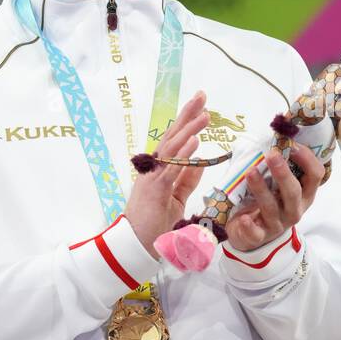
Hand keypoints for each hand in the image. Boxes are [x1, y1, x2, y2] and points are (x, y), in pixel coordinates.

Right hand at [125, 92, 208, 257]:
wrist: (136, 243)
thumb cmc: (154, 221)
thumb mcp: (176, 198)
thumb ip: (187, 180)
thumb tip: (200, 161)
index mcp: (160, 168)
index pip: (176, 139)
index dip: (188, 121)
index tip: (202, 106)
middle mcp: (154, 167)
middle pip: (173, 136)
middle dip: (188, 115)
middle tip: (202, 96)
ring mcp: (153, 176)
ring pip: (173, 148)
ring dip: (189, 130)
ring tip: (204, 115)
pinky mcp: (154, 189)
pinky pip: (171, 169)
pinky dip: (183, 154)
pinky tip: (194, 141)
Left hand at [225, 143, 324, 250]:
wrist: (252, 236)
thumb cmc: (267, 203)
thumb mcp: (277, 186)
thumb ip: (277, 166)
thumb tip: (272, 138)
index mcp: (303, 195)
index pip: (315, 176)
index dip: (307, 159)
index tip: (292, 145)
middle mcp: (294, 209)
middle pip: (294, 192)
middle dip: (283, 173)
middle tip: (272, 155)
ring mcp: (277, 224)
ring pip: (271, 207)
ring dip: (261, 189)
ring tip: (250, 173)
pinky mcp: (259, 237)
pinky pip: (256, 232)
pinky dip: (250, 225)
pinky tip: (244, 218)